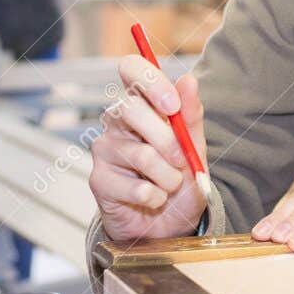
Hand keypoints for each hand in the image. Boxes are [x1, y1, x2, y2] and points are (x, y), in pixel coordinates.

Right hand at [89, 54, 207, 241]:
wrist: (170, 224)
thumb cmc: (180, 180)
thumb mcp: (194, 147)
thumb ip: (191, 115)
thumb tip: (188, 79)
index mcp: (142, 104)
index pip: (131, 69)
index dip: (149, 81)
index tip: (172, 106)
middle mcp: (117, 121)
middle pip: (130, 108)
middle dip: (167, 139)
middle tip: (182, 160)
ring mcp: (104, 149)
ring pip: (141, 154)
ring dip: (168, 176)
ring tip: (171, 185)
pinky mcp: (98, 179)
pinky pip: (134, 186)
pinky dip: (155, 196)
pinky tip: (154, 199)